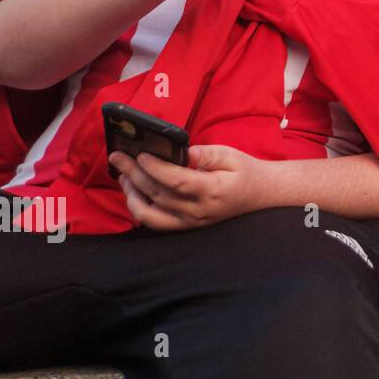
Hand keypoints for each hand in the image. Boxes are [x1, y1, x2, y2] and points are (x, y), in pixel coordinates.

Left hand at [114, 145, 266, 230]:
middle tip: (118, 157)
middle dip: (134, 174)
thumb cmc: (245, 172)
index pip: (176, 181)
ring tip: (124, 175)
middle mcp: (199, 211)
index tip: (141, 154)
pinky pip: (155, 223)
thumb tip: (185, 151)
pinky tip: (134, 192)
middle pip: (158, 195)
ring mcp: (190, 222)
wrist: (259, 195)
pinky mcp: (185, 226)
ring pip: (150, 214)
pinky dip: (139, 208)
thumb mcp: (231, 155)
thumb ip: (207, 154)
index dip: (155, 168)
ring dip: (131, 194)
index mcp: (213, 190)